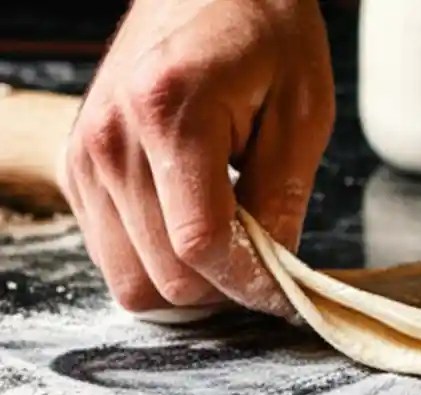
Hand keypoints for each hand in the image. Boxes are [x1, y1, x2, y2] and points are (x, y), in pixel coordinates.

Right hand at [60, 0, 334, 316]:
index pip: (201, 245)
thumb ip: (285, 196)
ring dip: (190, 282)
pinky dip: (158, 260)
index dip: (251, 286)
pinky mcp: (78, 167)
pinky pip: (112, 254)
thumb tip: (279, 274)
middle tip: (268, 266)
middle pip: (164, 276)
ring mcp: (86, 155)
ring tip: (234, 243)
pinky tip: (195, 224)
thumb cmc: (264, 33)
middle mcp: (111, 139)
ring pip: (132, 279)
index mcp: (169, 114)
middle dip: (225, 289)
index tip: (289, 296)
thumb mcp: (303, 110)